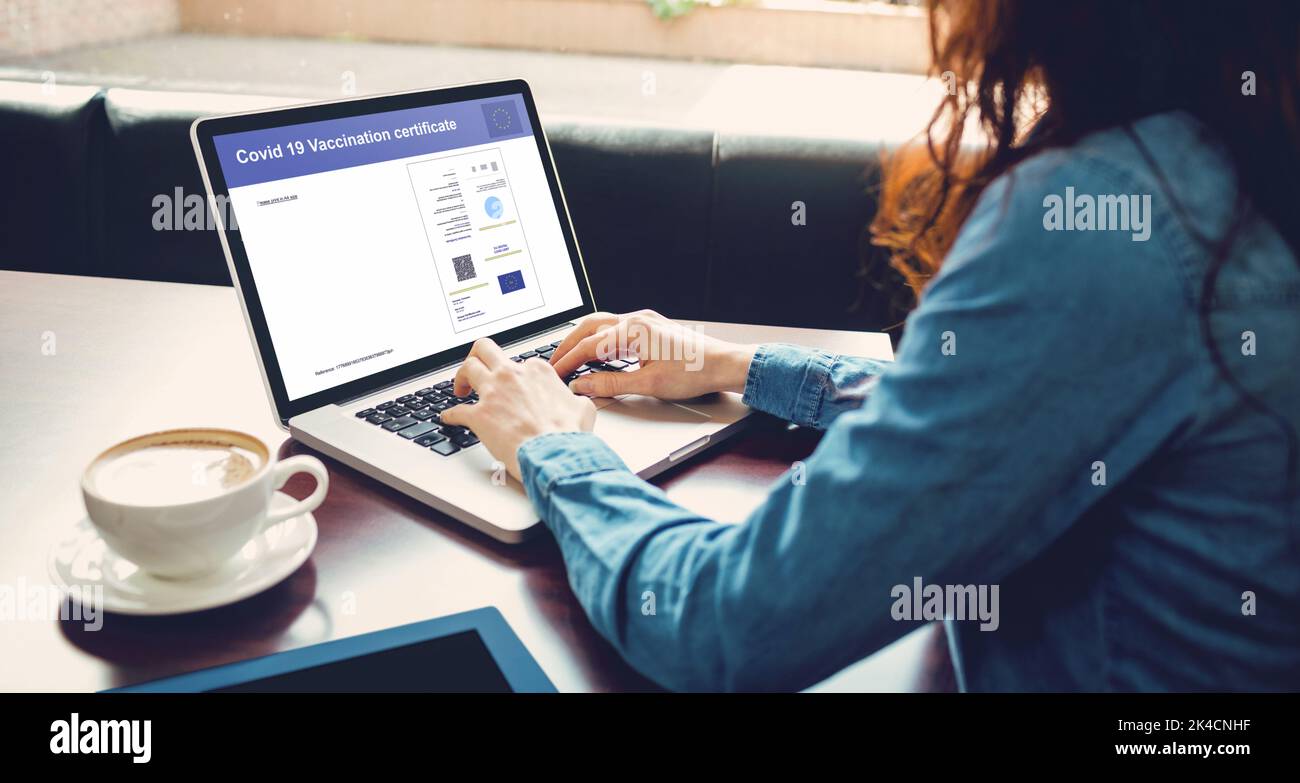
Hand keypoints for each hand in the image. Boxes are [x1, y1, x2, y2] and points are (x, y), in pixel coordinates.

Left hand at [441, 338, 596, 479]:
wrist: (554, 453)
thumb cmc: (567, 434)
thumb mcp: (582, 408)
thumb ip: (573, 399)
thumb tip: (576, 402)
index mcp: (536, 370)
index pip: (520, 362)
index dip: (516, 374)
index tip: (513, 383)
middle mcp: (512, 375)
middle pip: (485, 350)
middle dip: (477, 356)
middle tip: (475, 368)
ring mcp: (493, 392)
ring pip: (467, 369)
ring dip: (461, 378)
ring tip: (460, 389)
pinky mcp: (479, 415)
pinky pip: (456, 411)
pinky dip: (450, 415)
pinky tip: (448, 418)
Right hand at [550, 310, 756, 399]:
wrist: (724, 364)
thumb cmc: (695, 372)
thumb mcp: (648, 383)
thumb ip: (610, 383)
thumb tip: (583, 384)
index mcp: (633, 330)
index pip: (589, 346)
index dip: (568, 361)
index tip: (554, 374)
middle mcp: (637, 320)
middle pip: (590, 328)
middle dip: (568, 345)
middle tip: (552, 362)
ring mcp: (645, 322)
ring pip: (603, 325)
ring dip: (583, 339)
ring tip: (569, 356)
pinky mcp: (652, 329)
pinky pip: (617, 329)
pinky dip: (600, 339)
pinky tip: (598, 352)